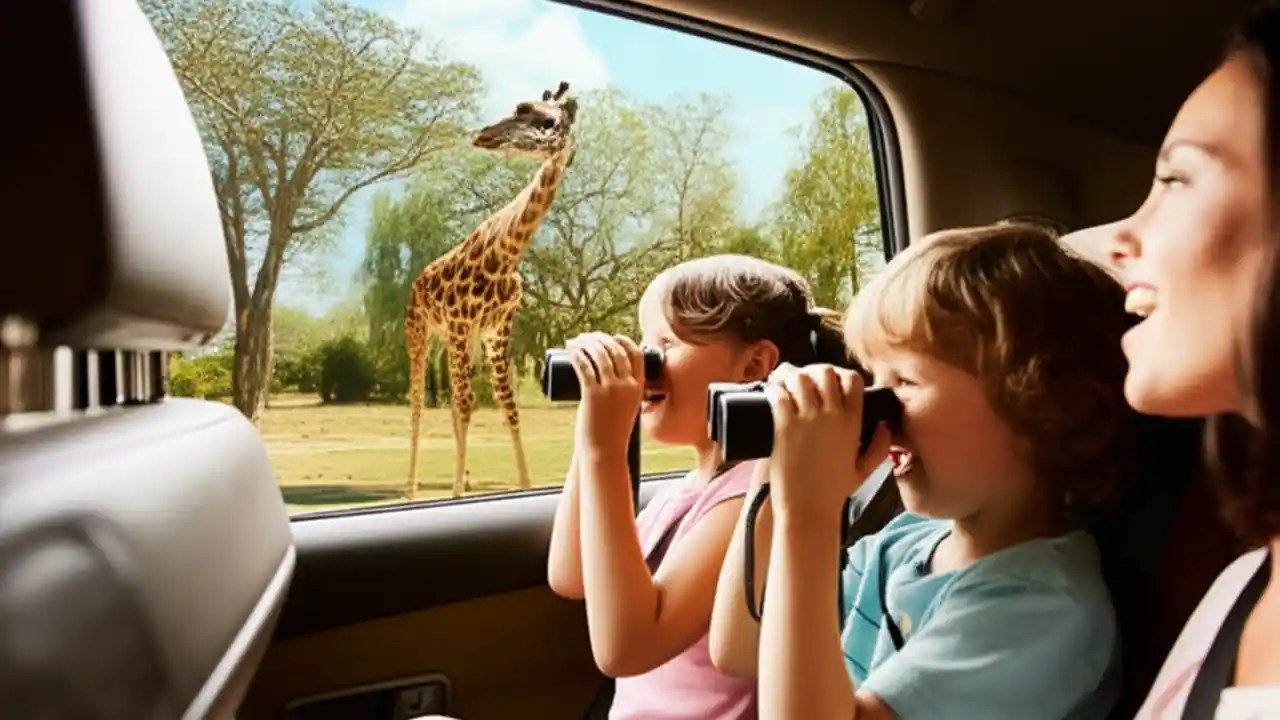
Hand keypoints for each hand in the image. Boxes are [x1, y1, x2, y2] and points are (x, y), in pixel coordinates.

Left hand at [567, 332, 644, 459]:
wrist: (605, 452)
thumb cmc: (612, 433)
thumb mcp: (626, 409)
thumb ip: (622, 396)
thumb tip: (608, 380)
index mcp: (638, 388)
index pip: (635, 354)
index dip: (623, 340)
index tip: (611, 336)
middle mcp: (627, 385)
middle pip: (615, 350)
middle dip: (599, 338)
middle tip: (586, 337)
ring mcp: (610, 390)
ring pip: (599, 355)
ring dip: (586, 343)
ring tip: (575, 341)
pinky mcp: (593, 395)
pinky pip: (585, 367)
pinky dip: (577, 353)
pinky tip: (572, 347)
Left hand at [764, 363, 890, 518]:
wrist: (808, 508)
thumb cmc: (833, 491)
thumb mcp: (864, 470)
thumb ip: (879, 447)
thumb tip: (884, 426)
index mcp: (853, 422)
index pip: (852, 379)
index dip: (839, 374)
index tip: (826, 380)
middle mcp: (833, 415)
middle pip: (825, 371)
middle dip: (812, 370)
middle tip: (800, 380)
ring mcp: (809, 418)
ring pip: (800, 377)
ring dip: (789, 376)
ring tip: (781, 384)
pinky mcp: (785, 425)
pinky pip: (779, 393)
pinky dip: (773, 388)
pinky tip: (769, 392)